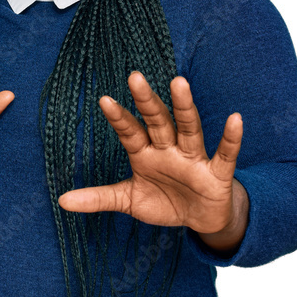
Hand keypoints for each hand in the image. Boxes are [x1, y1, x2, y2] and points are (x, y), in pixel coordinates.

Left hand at [58, 71, 244, 240]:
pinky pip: (225, 153)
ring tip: (178, 82)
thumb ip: (99, 198)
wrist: (201, 219)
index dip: (119, 118)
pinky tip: (234, 119)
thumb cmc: (165, 202)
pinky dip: (231, 138)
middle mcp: (169, 149)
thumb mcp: (130, 200)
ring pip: (189, 128)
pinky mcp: (217, 173)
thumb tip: (61, 200)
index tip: (104, 99)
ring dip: (184, 107)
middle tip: (135, 77)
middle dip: (147, 101)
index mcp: (146, 154)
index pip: (130, 132)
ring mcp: (194, 158)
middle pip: (157, 121)